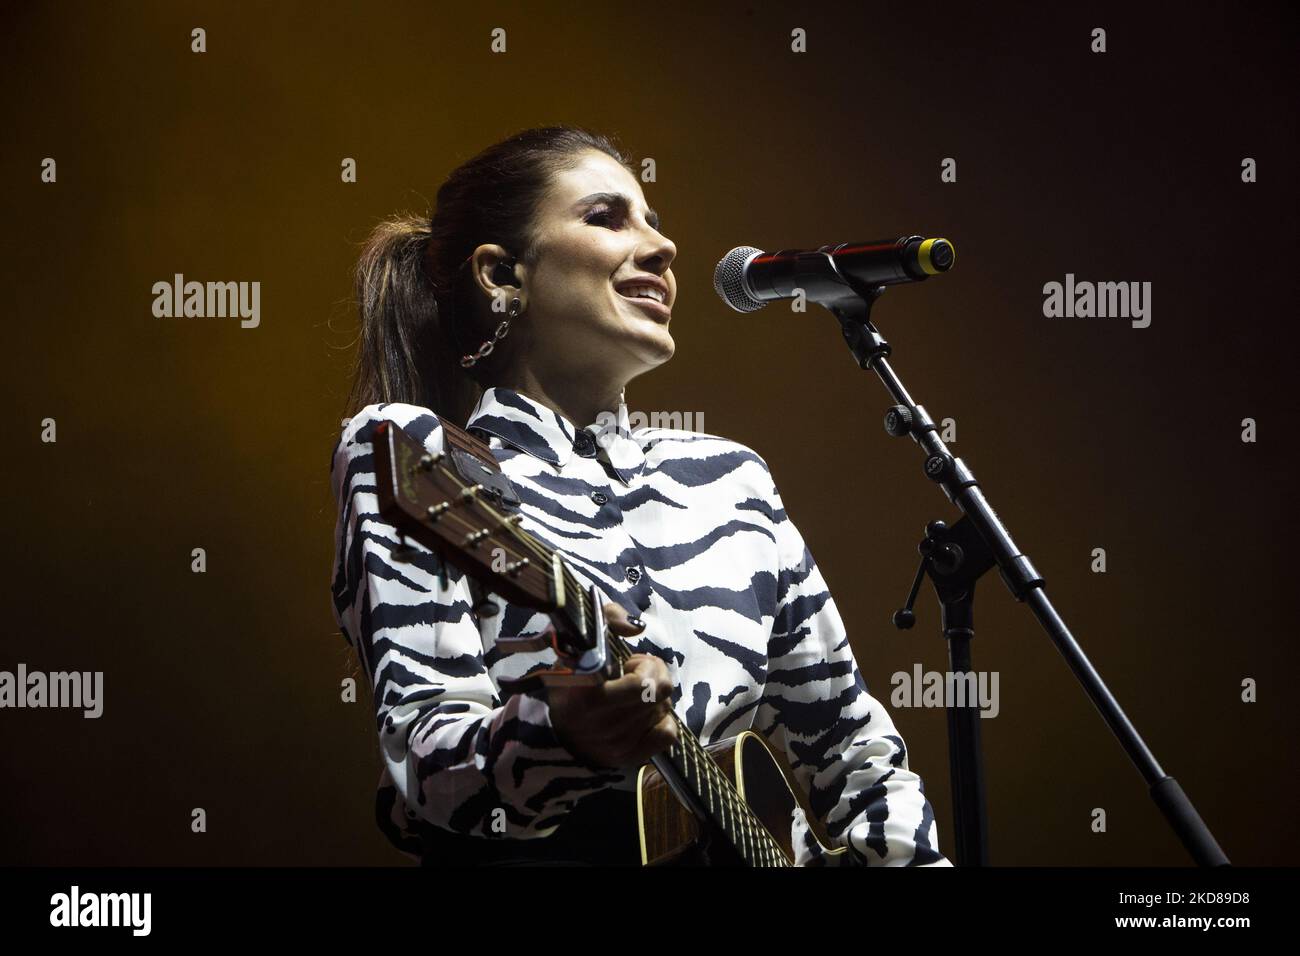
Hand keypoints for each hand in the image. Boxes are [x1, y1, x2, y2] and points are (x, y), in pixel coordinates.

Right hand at [546, 602, 677, 768]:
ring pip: (664, 709)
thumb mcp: (578, 644)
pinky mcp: (629, 758)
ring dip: (654, 697)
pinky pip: (668, 734)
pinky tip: (645, 716)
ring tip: (634, 695)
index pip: (642, 681)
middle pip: (660, 692)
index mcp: (587, 692)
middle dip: (654, 675)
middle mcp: (604, 722)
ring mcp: (618, 743)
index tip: (629, 662)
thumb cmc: (570, 682)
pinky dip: (663, 721)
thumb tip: (637, 626)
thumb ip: (606, 618)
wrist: (555, 735)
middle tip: (637, 674)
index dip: (644, 665)